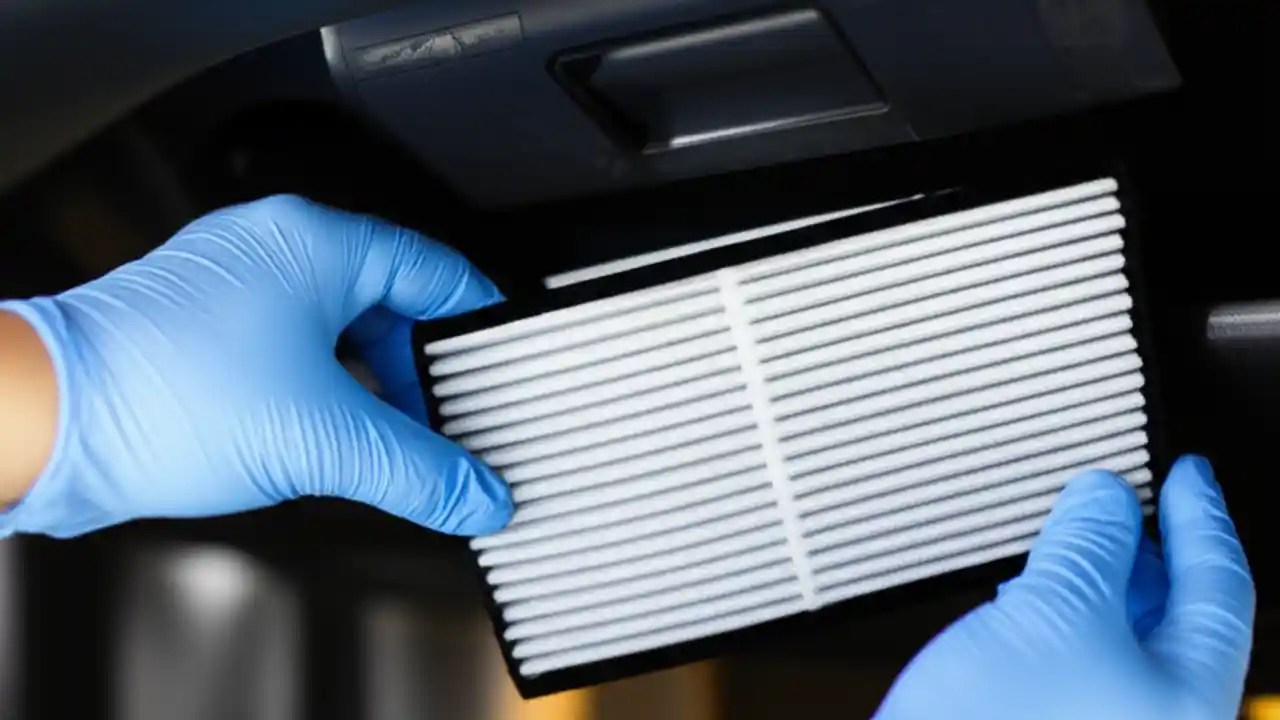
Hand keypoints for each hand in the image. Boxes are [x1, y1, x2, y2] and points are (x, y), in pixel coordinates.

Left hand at [0, 195, 512, 537]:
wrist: (42, 421)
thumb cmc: (154, 394)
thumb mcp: (321, 439)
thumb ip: (420, 471)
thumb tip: (477, 494)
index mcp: (317, 243)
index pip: (440, 271)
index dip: (482, 327)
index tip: (506, 371)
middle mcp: (278, 251)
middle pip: (394, 306)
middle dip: (425, 374)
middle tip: (454, 425)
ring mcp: (239, 286)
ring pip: (342, 333)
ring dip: (374, 389)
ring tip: (395, 442)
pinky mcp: (210, 328)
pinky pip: (298, 351)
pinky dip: (328, 392)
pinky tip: (334, 436)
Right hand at [876, 456, 1253, 719]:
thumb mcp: (1053, 610)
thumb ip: (1091, 542)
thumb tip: (1107, 495)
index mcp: (1191, 702)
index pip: (1220, 592)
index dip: (1204, 520)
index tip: (1189, 472)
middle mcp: (1157, 719)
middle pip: (1175, 616)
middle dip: (1146, 548)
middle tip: (1122, 494)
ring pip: (1122, 636)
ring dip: (1097, 577)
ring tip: (1071, 534)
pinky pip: (1078, 658)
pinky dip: (1062, 614)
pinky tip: (1029, 593)